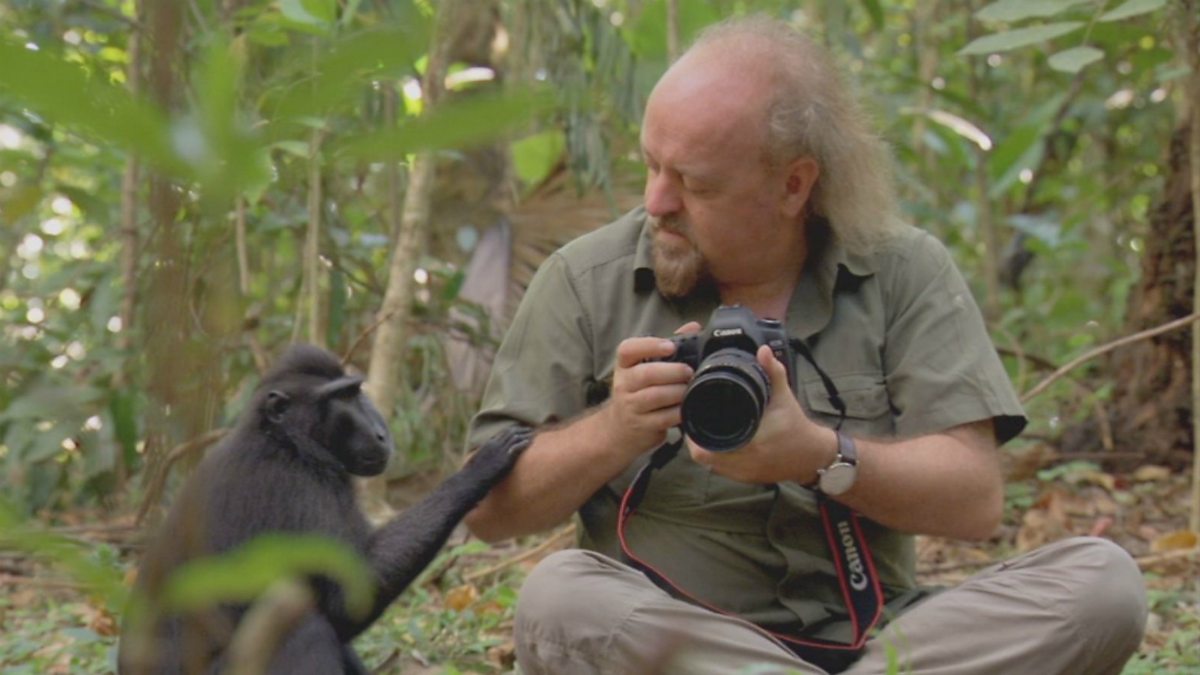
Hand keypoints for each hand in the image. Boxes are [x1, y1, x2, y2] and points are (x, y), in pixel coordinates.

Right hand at [601, 322, 697, 457]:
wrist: (620, 429)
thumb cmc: (638, 391)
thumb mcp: (646, 367)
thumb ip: (668, 346)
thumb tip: (693, 326)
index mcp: (625, 365)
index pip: (628, 349)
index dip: (649, 345)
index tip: (670, 346)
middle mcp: (624, 384)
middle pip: (646, 374)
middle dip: (672, 371)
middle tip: (688, 371)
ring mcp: (631, 406)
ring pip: (655, 396)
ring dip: (677, 391)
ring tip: (689, 388)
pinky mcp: (642, 426)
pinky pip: (663, 418)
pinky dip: (678, 412)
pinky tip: (686, 407)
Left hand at [686, 344, 835, 483]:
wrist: (812, 455)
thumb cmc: (796, 426)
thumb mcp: (784, 397)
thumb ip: (773, 372)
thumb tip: (763, 351)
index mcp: (751, 442)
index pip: (707, 447)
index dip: (694, 435)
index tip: (693, 417)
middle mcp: (745, 461)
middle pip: (703, 457)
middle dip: (696, 440)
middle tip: (694, 423)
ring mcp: (745, 473)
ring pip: (711, 466)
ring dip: (704, 450)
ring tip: (702, 432)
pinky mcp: (747, 479)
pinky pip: (723, 471)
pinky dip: (716, 459)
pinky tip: (716, 445)